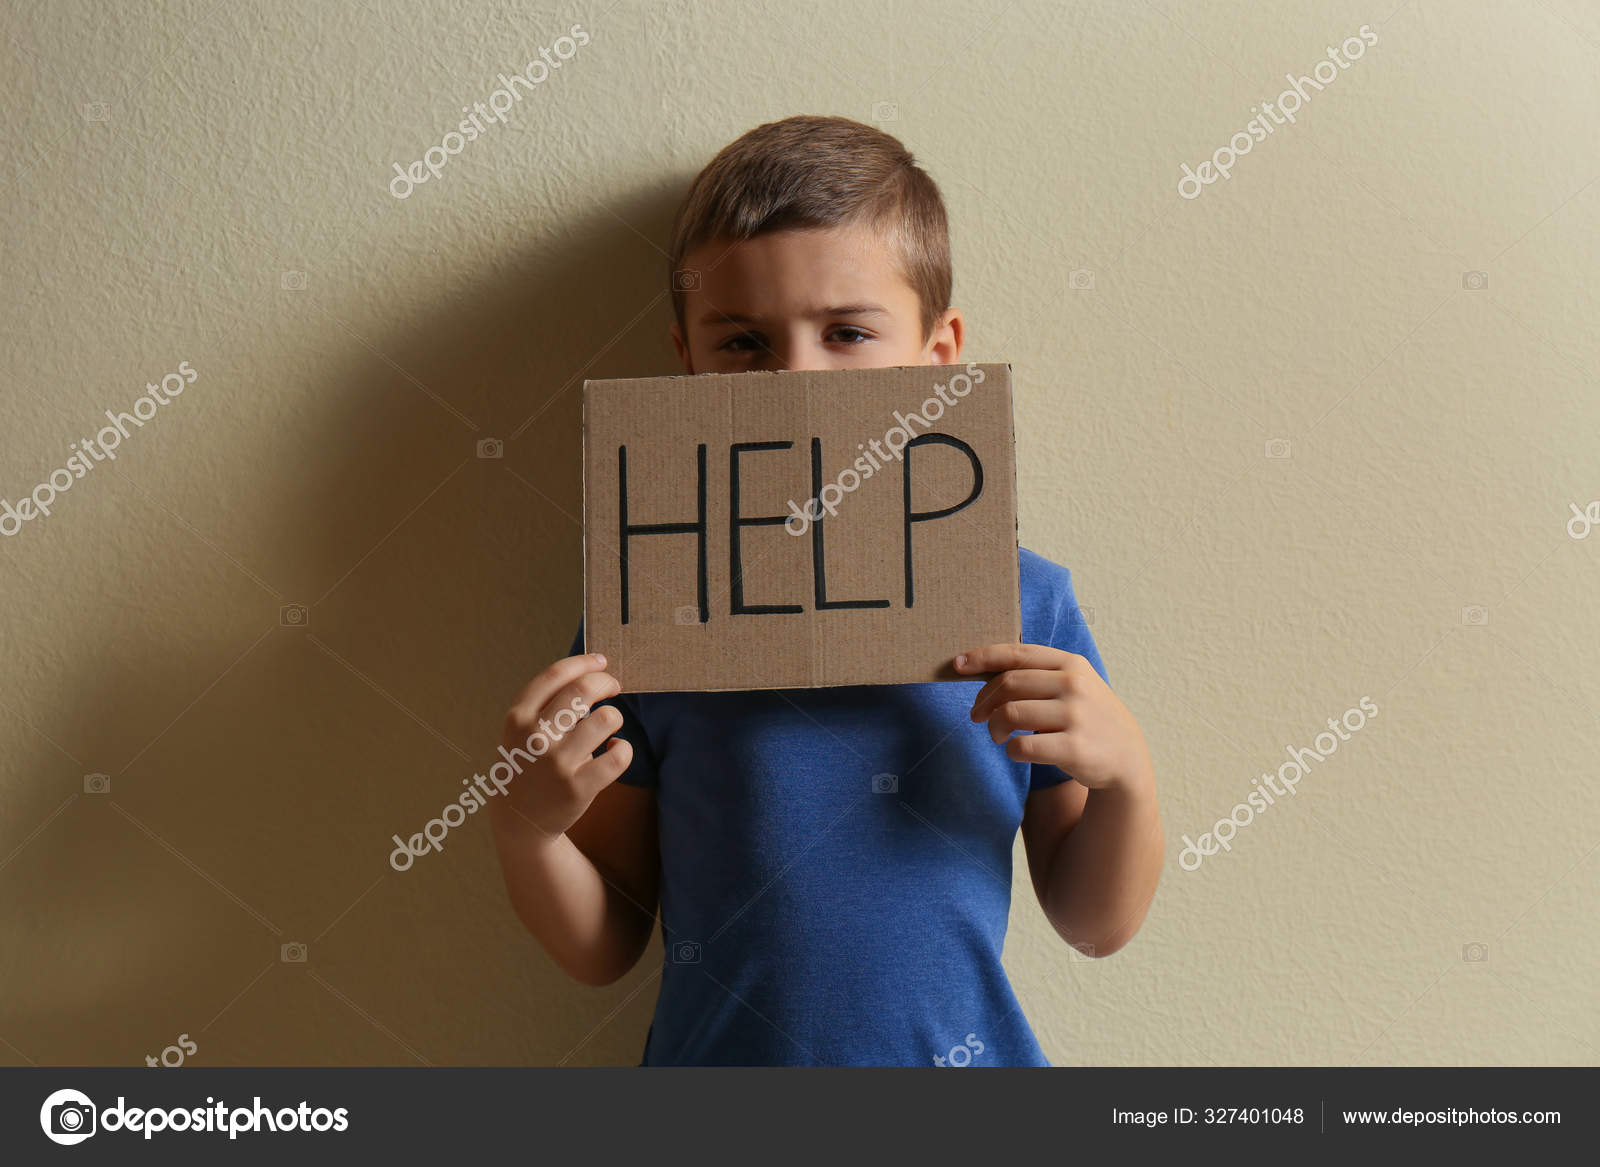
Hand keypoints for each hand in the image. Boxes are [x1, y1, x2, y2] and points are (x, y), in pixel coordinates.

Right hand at [496, 653, 633, 837]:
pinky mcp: (579, 787)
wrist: (520, 820)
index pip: (555, 675)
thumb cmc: (528, 764)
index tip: (601, 661)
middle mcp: (535, 738)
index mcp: (517, 718)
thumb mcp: (521, 731)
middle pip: (583, 690)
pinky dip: (623, 748)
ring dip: (615, 716)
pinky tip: (614, 750)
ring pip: (606, 719)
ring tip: (610, 725)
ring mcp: (557, 763)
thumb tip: (594, 671)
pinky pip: (619, 755)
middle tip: (614, 686)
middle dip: (606, 682)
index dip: (584, 662)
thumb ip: (547, 704)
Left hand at [956, 643, 1152, 794]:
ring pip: (1010, 714)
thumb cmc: (1088, 717)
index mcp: (1071, 664)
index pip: (1017, 654)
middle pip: (1008, 684)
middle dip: (983, 700)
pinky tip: (1016, 751)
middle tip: (976, 715)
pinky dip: (1011, 749)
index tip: (958, 665)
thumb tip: (982, 667)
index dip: (983, 657)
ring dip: (994, 727)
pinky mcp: (1073, 748)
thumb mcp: (1074, 684)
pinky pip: (1023, 746)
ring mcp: (1075, 716)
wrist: (1126, 758)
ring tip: (997, 735)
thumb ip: (1038, 674)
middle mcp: (1074, 685)